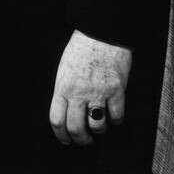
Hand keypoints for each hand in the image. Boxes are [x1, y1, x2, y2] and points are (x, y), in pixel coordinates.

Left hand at [48, 29, 131, 145]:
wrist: (100, 33)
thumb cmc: (81, 49)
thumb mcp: (64, 70)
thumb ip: (65, 91)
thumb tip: (68, 112)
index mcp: (62, 87)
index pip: (57, 120)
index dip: (61, 135)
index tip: (66, 140)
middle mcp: (79, 92)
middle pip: (76, 128)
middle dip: (81, 139)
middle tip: (84, 140)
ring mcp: (98, 92)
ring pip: (98, 126)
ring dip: (99, 130)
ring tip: (99, 126)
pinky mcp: (116, 90)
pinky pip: (117, 116)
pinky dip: (115, 120)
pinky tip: (113, 114)